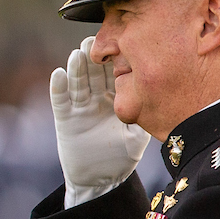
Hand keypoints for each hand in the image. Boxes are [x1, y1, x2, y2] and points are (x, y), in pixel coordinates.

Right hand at [51, 37, 147, 203]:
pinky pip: (60, 101)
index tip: (120, 41)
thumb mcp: (139, 131)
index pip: (114, 72)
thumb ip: (143, 112)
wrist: (101, 179)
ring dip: (76, 68)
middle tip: (94, 40)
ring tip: (78, 54)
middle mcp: (96, 98)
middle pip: (94, 72)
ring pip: (77, 83)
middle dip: (94, 56)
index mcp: (115, 97)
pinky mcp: (65, 119)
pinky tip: (59, 74)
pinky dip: (58, 87)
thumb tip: (161, 93)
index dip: (116, 58)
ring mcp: (80, 107)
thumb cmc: (122, 155)